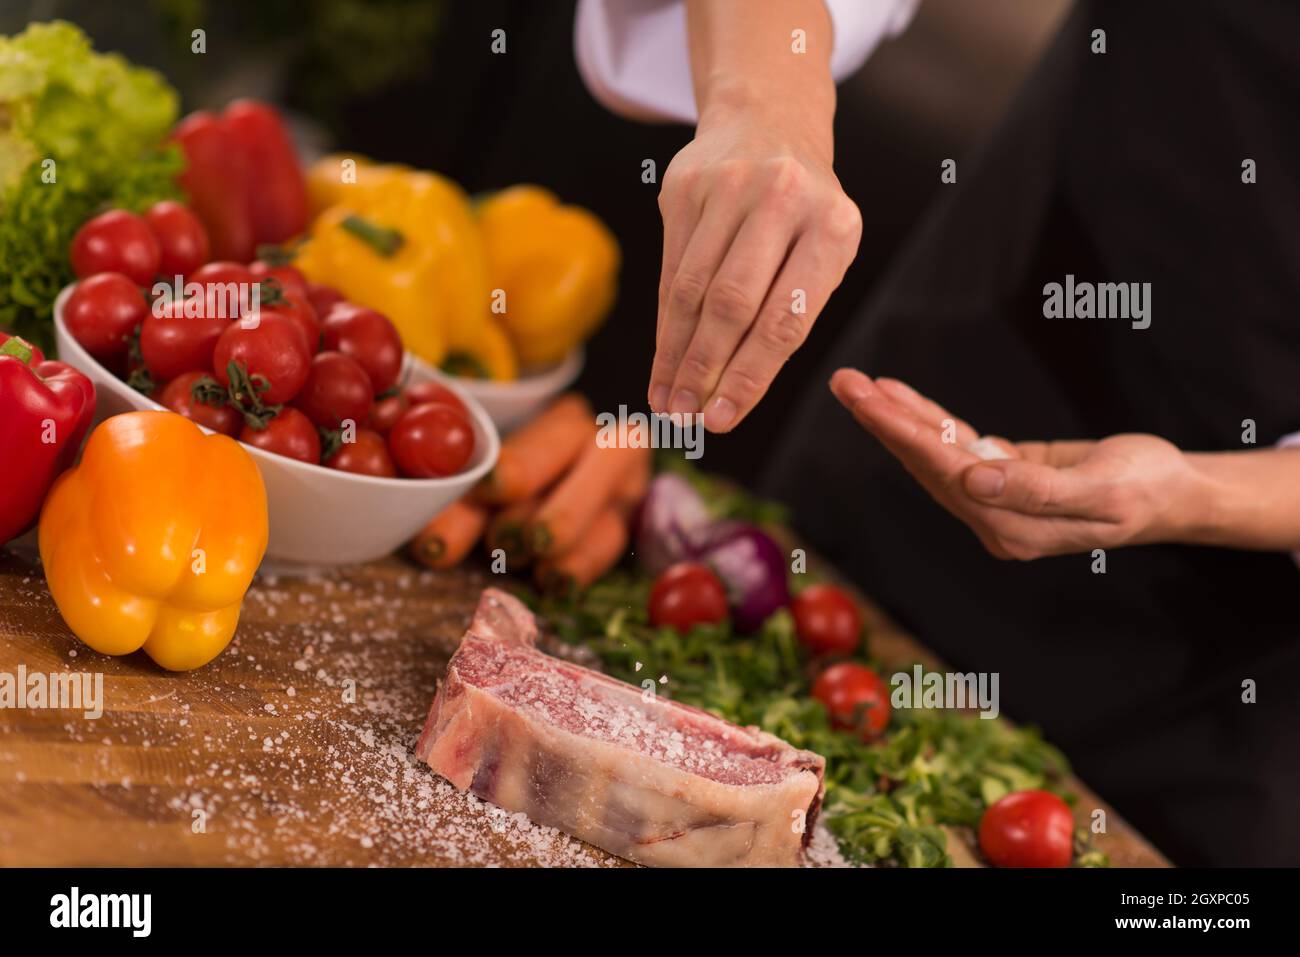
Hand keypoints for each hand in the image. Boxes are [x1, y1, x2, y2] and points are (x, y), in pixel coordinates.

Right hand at [650, 91, 861, 432]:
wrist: (769, 122)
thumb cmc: (802, 214)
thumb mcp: (821, 255)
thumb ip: (788, 318)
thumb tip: (731, 397)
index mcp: (833, 225)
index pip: (786, 317)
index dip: (750, 376)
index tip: (723, 419)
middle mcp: (782, 198)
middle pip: (732, 304)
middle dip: (705, 371)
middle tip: (687, 418)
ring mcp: (729, 186)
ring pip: (691, 290)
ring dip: (675, 356)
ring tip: (667, 402)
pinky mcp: (684, 186)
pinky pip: (669, 270)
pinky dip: (663, 325)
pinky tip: (661, 363)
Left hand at [829, 369, 1207, 559]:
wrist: (1174, 494)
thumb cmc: (1146, 491)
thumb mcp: (1101, 490)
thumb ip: (1034, 491)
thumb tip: (972, 482)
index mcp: (1010, 527)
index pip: (942, 473)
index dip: (902, 434)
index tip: (866, 401)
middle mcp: (993, 517)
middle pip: (926, 463)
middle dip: (883, 421)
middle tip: (843, 382)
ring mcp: (995, 498)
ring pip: (934, 453)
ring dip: (897, 418)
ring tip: (859, 385)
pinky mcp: (1003, 474)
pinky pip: (956, 444)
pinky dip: (928, 419)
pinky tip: (900, 397)